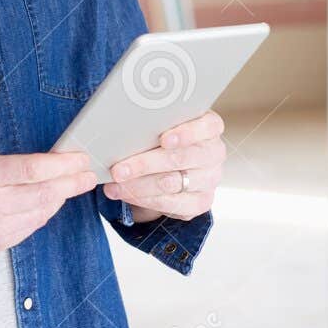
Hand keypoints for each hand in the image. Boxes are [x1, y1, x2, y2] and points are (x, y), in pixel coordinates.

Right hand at [0, 150, 97, 259]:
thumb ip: (5, 167)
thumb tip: (43, 165)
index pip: (32, 169)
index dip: (62, 164)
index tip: (79, 159)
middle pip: (45, 192)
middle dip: (72, 182)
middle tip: (88, 175)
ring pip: (42, 211)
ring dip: (60, 198)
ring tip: (71, 187)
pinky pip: (31, 226)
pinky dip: (43, 213)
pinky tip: (48, 203)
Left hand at [102, 110, 225, 222]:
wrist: (172, 168)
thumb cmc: (161, 139)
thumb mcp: (159, 126)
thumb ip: (149, 124)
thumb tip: (118, 125)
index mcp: (209, 127)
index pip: (208, 126)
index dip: (186, 133)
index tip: (163, 140)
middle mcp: (213, 153)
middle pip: (181, 158)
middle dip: (145, 164)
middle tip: (118, 170)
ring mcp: (210, 179)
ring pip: (172, 183)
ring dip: (138, 185)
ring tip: (114, 185)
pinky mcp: (202, 201)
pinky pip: (173, 204)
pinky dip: (144, 199)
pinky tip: (125, 194)